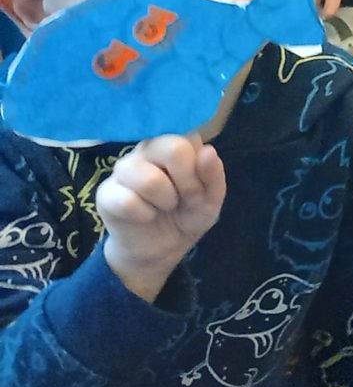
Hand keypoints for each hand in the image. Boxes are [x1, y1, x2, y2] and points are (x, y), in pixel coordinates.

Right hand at [97, 134, 224, 304]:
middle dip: (187, 182)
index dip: (200, 167)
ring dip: (165, 200)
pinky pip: (127, 201)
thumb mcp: (211, 199)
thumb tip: (208, 151)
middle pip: (173, 148)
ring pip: (150, 179)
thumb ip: (213, 175)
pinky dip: (144, 214)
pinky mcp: (105, 192)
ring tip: (165, 206)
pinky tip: (146, 216)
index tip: (199, 185)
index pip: (191, 138)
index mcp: (176, 143)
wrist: (161, 248)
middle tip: (184, 198)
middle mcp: (148, 148)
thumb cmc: (188, 213)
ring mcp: (123, 168)